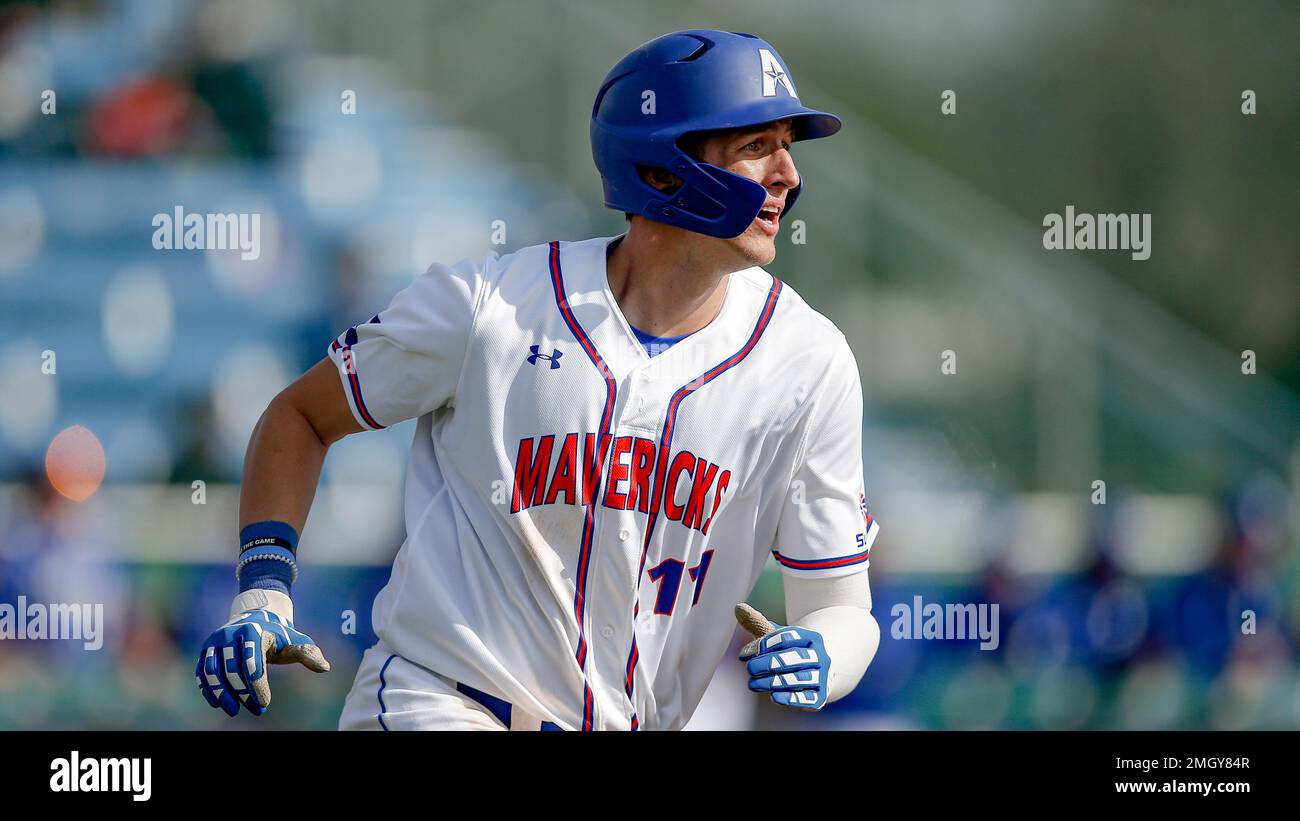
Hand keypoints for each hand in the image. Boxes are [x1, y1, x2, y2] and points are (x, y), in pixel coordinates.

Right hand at [196, 601, 329, 716]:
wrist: (255, 617)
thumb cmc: (278, 634)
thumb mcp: (295, 640)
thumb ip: (307, 653)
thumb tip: (324, 667)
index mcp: (253, 630)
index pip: (252, 662)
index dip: (257, 685)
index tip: (265, 703)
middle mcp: (230, 634)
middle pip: (232, 669)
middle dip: (242, 692)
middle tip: (255, 709)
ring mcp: (215, 642)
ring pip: (213, 671)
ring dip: (221, 693)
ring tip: (234, 710)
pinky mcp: (206, 650)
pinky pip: (202, 672)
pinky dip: (208, 689)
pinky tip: (217, 704)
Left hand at [735, 602, 829, 710]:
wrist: (817, 672)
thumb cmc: (790, 652)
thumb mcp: (777, 637)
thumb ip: (758, 624)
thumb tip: (738, 607)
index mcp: (809, 637)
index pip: (786, 637)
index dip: (763, 645)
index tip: (744, 654)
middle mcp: (819, 655)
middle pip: (794, 658)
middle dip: (768, 664)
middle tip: (749, 669)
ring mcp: (822, 676)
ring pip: (799, 678)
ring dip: (773, 682)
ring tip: (753, 684)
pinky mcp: (820, 696)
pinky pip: (807, 698)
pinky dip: (791, 698)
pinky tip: (773, 697)